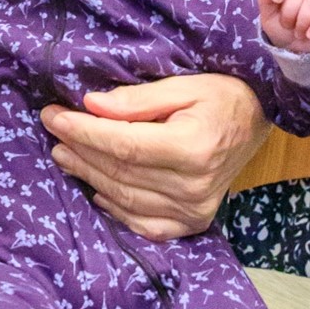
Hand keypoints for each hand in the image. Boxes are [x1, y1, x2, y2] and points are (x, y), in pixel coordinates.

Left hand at [41, 73, 268, 240]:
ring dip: (89, 176)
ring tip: (63, 154)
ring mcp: (194, 210)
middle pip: (119, 172)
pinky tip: (97, 190)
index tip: (53, 115)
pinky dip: (116, 208)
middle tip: (52, 129)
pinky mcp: (193, 222)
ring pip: (125, 198)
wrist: (257, 121)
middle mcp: (193, 187)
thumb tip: (90, 105)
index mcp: (192, 148)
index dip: (83, 131)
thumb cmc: (220, 96)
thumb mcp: (182, 84)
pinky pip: (144, 224)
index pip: (122, 144)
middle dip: (79, 149)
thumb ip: (136, 99)